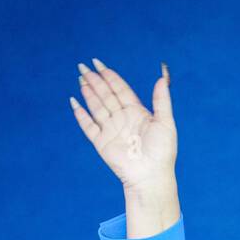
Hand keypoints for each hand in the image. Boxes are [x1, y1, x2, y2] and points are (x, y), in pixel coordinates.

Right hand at [70, 58, 175, 196]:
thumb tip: (161, 78)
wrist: (151, 176)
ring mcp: (111, 131)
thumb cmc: (162, 152)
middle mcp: (122, 119)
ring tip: (80, 78)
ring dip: (88, 93)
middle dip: (95, 81)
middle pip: (106, 96)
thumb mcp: (165, 123)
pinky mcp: (102, 143)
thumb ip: (162, 100)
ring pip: (96, 107)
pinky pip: (88, 126)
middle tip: (83, 66)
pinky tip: (74, 102)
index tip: (99, 64)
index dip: (110, 76)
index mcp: (137, 113)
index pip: (120, 90)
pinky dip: (81, 115)